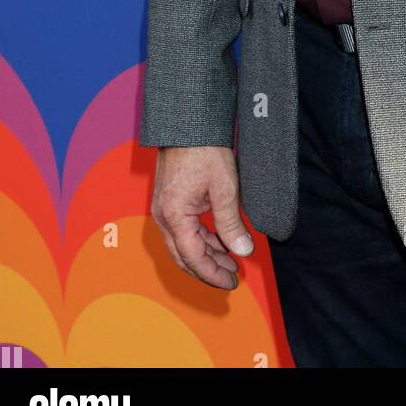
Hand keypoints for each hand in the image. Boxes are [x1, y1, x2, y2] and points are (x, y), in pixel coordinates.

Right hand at [150, 146, 253, 288]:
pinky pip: (183, 230)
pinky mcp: (168, 201)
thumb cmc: (204, 150)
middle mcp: (163, 217)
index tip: (231, 283)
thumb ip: (231, 224)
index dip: (213, 274)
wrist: (188, 122)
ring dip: (206, 254)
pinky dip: (201, 239)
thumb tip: (242, 251)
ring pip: (183, 244)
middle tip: (233, 277)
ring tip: (231, 260)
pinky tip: (220, 241)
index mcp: (174, 216)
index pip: (193, 258)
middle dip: (209, 269)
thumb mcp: (225, 188)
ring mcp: (163, 209)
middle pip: (184, 256)